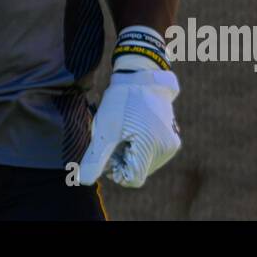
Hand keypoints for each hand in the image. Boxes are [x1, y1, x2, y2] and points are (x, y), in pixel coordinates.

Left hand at [79, 55, 180, 187]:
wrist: (141, 74)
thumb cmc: (121, 101)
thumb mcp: (105, 130)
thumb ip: (96, 158)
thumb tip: (83, 182)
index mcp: (151, 147)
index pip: (132, 179)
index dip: (116, 169)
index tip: (108, 150)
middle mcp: (166, 149)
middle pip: (139, 171)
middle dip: (123, 159)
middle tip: (114, 136)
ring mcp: (172, 143)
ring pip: (146, 163)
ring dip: (131, 152)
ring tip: (124, 130)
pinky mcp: (172, 137)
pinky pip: (153, 152)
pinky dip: (141, 146)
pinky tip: (133, 127)